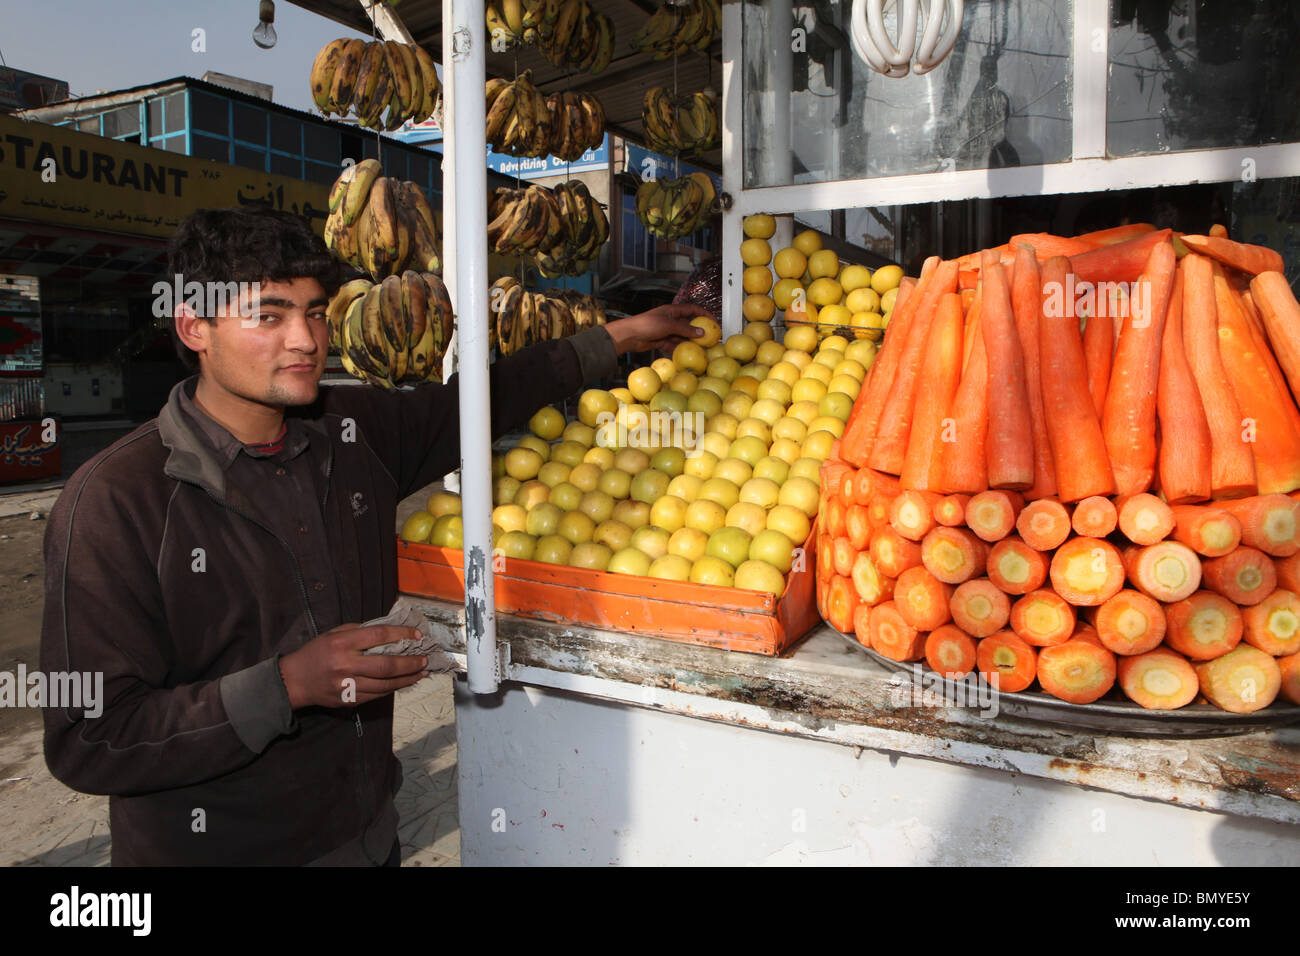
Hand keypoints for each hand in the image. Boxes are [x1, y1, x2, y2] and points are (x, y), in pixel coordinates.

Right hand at [278, 623, 429, 709]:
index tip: (417, 635)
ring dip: (407, 678)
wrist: (294, 681)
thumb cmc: (316, 652)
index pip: (379, 636)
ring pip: (385, 684)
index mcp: (342, 643)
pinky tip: (404, 682)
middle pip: (386, 665)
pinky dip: (393, 688)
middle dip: (410, 663)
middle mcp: (345, 664)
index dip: (401, 634)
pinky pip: (377, 695)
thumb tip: (390, 630)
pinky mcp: (349, 700)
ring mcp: (347, 685)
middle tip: (425, 659)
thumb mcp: (334, 633)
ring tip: (422, 672)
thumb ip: (360, 631)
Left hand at [604, 304, 706, 355]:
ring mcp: (666, 331)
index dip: (704, 314)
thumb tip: (701, 332)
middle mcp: (671, 320)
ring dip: (690, 342)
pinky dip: (680, 348)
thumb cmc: (646, 325)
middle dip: (698, 331)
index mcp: (673, 311)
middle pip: (688, 324)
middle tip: (709, 339)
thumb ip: (685, 329)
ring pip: (682, 336)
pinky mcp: (662, 340)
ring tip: (700, 348)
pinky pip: (674, 344)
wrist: (630, 335)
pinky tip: (686, 353)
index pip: (693, 310)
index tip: (713, 321)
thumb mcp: (669, 325)